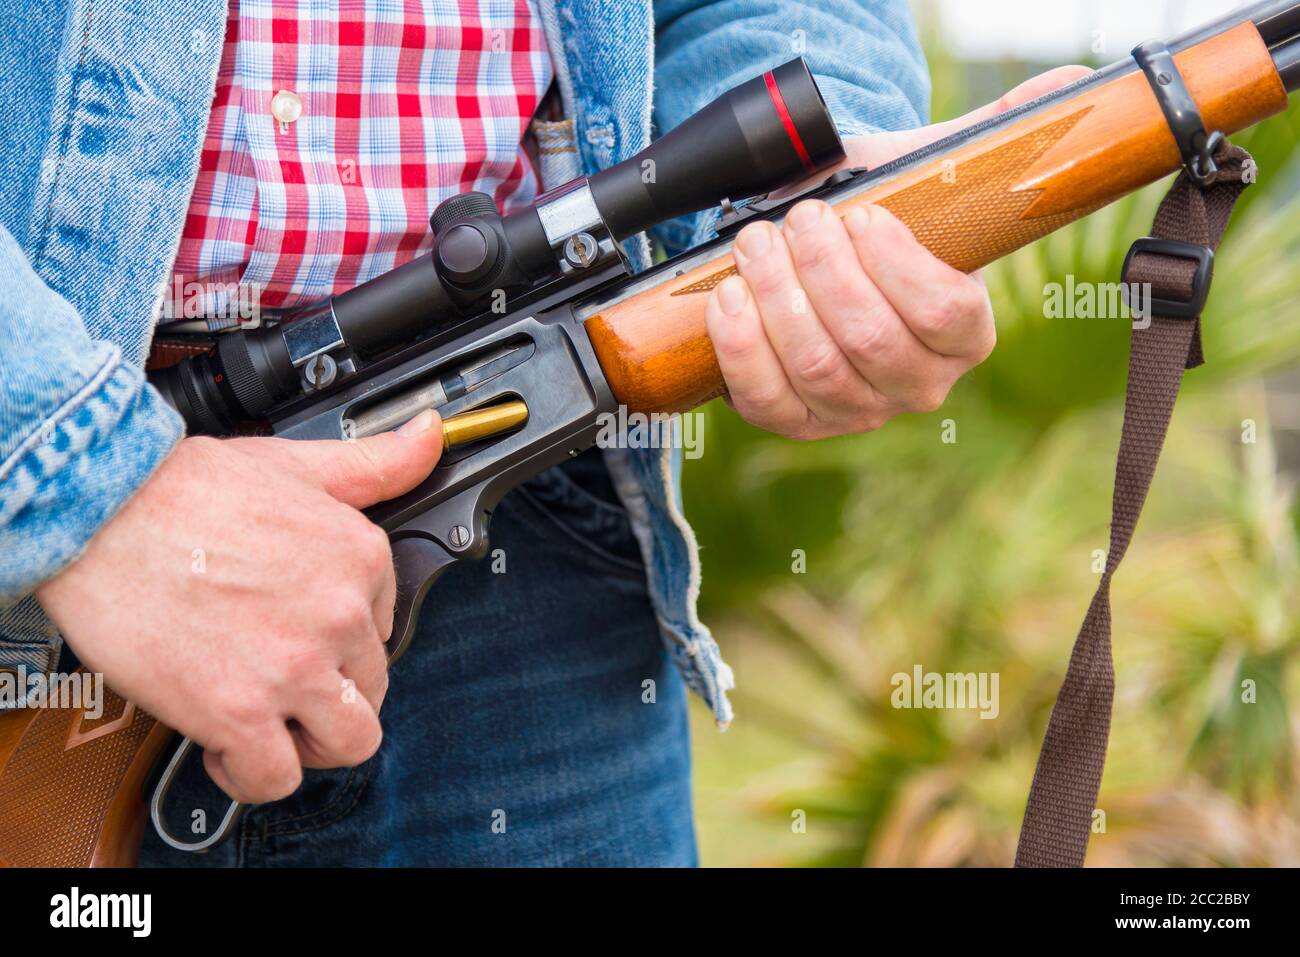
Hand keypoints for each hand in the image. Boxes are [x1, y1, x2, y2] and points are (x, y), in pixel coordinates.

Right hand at [36, 409, 442, 803]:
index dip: (341, 641)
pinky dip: (252, 774)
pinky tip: (227, 746)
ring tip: (271, 722)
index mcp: (361, 558)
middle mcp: (340, 614)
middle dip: (331, 694)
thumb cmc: (184, 488)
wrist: (100, 509)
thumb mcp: (297, 464)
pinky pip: (276, 777)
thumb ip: (374, 464)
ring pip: (348, 742)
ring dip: (311, 742)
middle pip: (372, 689)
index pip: (383, 628)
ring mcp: (295, 667)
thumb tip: (428, 437)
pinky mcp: (240, 711)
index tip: (304, 638)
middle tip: (284, 682)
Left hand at [705, 66, 1091, 439]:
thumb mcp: (931, 178)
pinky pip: (768, 400)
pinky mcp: (798, 422)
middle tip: (799, 218)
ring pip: (816, 367)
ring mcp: (857, 411)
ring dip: (776, 298)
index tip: (861, 214)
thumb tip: (1067, 86)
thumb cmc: (880, 220)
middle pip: (870, 340)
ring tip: (756, 243)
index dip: (896, 265)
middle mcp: (917, 383)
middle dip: (823, 270)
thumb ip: (991, 137)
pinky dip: (742, 346)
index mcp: (965, 333)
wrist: (819, 260)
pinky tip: (729, 296)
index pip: (944, 313)